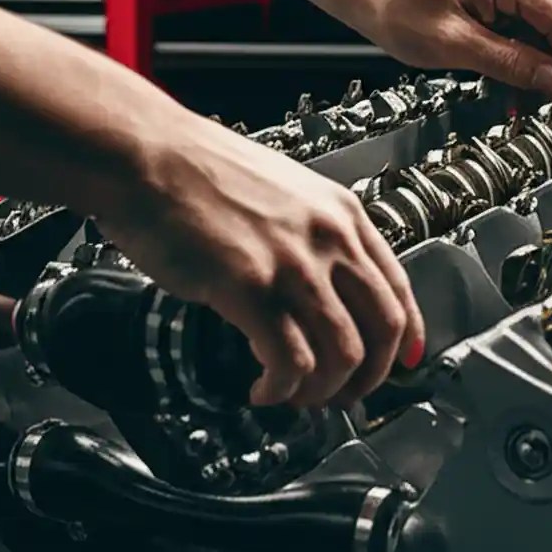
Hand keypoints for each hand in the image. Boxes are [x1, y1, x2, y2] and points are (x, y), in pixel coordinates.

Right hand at [94, 114, 423, 408]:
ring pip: (343, 354)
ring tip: (294, 397)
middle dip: (367, 378)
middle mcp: (329, 238)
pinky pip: (290, 362)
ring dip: (321, 391)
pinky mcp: (250, 288)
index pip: (398, 286)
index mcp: (342, 213)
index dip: (405, 337)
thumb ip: (309, 236)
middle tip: (342, 397)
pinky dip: (282, 390)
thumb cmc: (197, 170)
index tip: (403, 362)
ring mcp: (293, 264)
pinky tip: (263, 390)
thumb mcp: (282, 192)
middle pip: (381, 329)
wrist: (146, 154)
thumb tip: (319, 288)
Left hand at [343, 0, 551, 104]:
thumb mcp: (453, 45)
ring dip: (536, 73)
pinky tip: (511, 91)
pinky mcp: (490, 2)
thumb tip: (550, 80)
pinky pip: (517, 36)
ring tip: (528, 108)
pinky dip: (517, 64)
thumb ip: (507, 62)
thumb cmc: (395, 5)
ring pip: (537, 37)